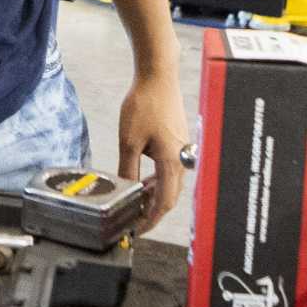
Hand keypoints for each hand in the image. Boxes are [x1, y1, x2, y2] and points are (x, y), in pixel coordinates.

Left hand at [118, 71, 190, 230]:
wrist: (158, 76)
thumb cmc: (145, 103)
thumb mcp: (128, 141)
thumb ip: (127, 169)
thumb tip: (124, 190)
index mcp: (172, 162)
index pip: (164, 202)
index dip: (150, 219)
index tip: (137, 229)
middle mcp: (182, 159)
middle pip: (170, 196)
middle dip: (152, 210)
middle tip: (134, 219)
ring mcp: (182, 151)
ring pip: (170, 183)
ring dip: (154, 194)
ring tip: (134, 200)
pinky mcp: (178, 143)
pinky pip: (170, 170)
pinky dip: (157, 180)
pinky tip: (143, 179)